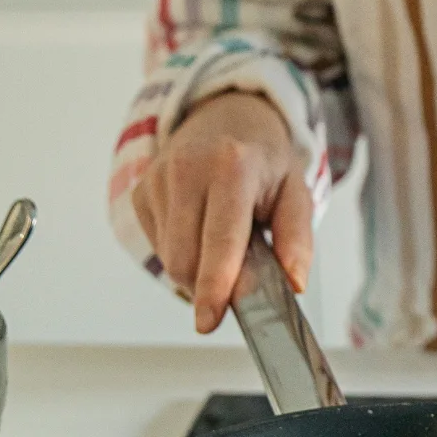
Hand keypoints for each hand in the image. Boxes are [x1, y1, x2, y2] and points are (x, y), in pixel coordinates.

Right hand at [132, 91, 313, 333]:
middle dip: (210, 284)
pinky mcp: (140, 191)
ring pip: (170, 259)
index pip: (220, 239)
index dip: (215, 285)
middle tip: (238, 273)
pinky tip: (198, 227)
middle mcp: (187, 169)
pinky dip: (182, 251)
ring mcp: (157, 179)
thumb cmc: (263, 161)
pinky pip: (158, 247)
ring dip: (197, 269)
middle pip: (186, 260)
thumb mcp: (295, 192)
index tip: (209, 321)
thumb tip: (294, 284)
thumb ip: (297, 240)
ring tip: (220, 240)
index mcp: (232, 167)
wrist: (225, 115)